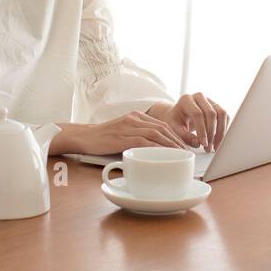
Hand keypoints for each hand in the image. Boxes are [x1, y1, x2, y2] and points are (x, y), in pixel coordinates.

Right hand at [77, 110, 191, 154]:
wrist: (83, 137)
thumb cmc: (103, 139)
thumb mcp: (123, 133)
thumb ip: (138, 137)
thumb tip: (155, 151)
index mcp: (136, 116)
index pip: (161, 124)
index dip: (175, 135)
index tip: (185, 145)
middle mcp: (134, 118)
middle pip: (162, 127)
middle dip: (177, 140)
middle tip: (187, 151)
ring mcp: (128, 126)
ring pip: (156, 133)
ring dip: (171, 144)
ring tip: (180, 154)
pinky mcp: (122, 137)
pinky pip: (143, 141)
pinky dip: (156, 147)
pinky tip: (164, 154)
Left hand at [149, 93, 229, 151]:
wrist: (179, 115)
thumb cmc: (175, 120)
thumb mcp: (173, 128)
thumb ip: (183, 135)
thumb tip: (197, 143)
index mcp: (186, 99)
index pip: (197, 114)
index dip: (202, 130)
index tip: (203, 143)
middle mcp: (199, 97)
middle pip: (211, 113)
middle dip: (212, 133)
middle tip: (209, 147)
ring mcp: (210, 100)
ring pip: (222, 114)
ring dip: (221, 132)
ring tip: (215, 146)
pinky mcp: (217, 106)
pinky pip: (226, 117)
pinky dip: (224, 130)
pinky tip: (218, 141)